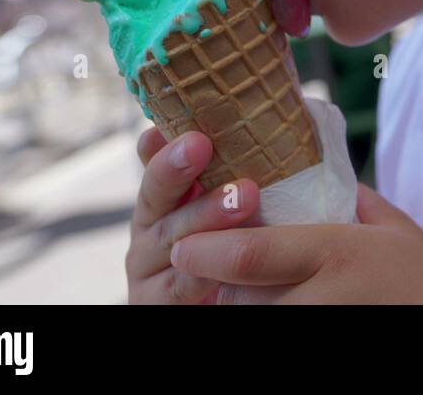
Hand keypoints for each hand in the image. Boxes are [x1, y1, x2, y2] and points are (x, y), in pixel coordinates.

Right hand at [126, 127, 260, 303]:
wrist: (220, 303)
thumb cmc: (231, 248)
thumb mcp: (229, 207)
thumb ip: (236, 172)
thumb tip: (275, 120)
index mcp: (165, 198)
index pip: (156, 162)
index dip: (163, 143)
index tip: (177, 122)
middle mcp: (150, 227)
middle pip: (156, 193)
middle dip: (176, 167)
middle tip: (201, 144)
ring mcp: (147, 267)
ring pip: (172, 237)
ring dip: (204, 215)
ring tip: (244, 195)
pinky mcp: (154, 301)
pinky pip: (179, 285)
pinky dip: (200, 272)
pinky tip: (219, 260)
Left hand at [169, 183, 422, 303]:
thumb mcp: (393, 228)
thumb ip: (349, 199)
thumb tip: (312, 174)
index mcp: (336, 253)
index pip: (249, 256)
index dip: (206, 250)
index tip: (184, 245)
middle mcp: (319, 298)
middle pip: (235, 295)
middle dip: (216, 281)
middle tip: (206, 265)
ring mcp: (313, 327)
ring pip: (246, 317)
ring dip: (237, 305)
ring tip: (238, 290)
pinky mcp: (311, 344)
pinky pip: (266, 328)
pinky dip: (259, 315)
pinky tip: (268, 304)